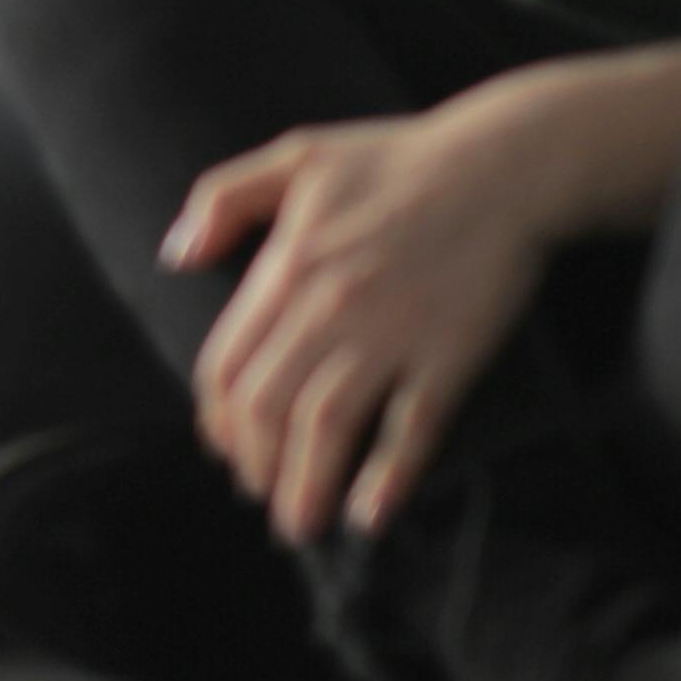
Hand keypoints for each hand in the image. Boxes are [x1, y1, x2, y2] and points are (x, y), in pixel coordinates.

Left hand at [169, 101, 569, 538]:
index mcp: (287, 265)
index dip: (217, 420)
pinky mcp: (447, 354)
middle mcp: (328, 308)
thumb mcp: (297, 155)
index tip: (226, 451)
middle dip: (255, 467)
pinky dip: (385, 479)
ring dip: (304, 488)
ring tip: (300, 525)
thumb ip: (222, 198)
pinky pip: (409, 430)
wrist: (505, 163)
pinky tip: (368, 516)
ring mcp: (389, 334)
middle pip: (267, 409)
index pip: (227, 365)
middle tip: (263, 499)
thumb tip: (175, 255)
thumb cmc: (399, 157)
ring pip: (324, 429)